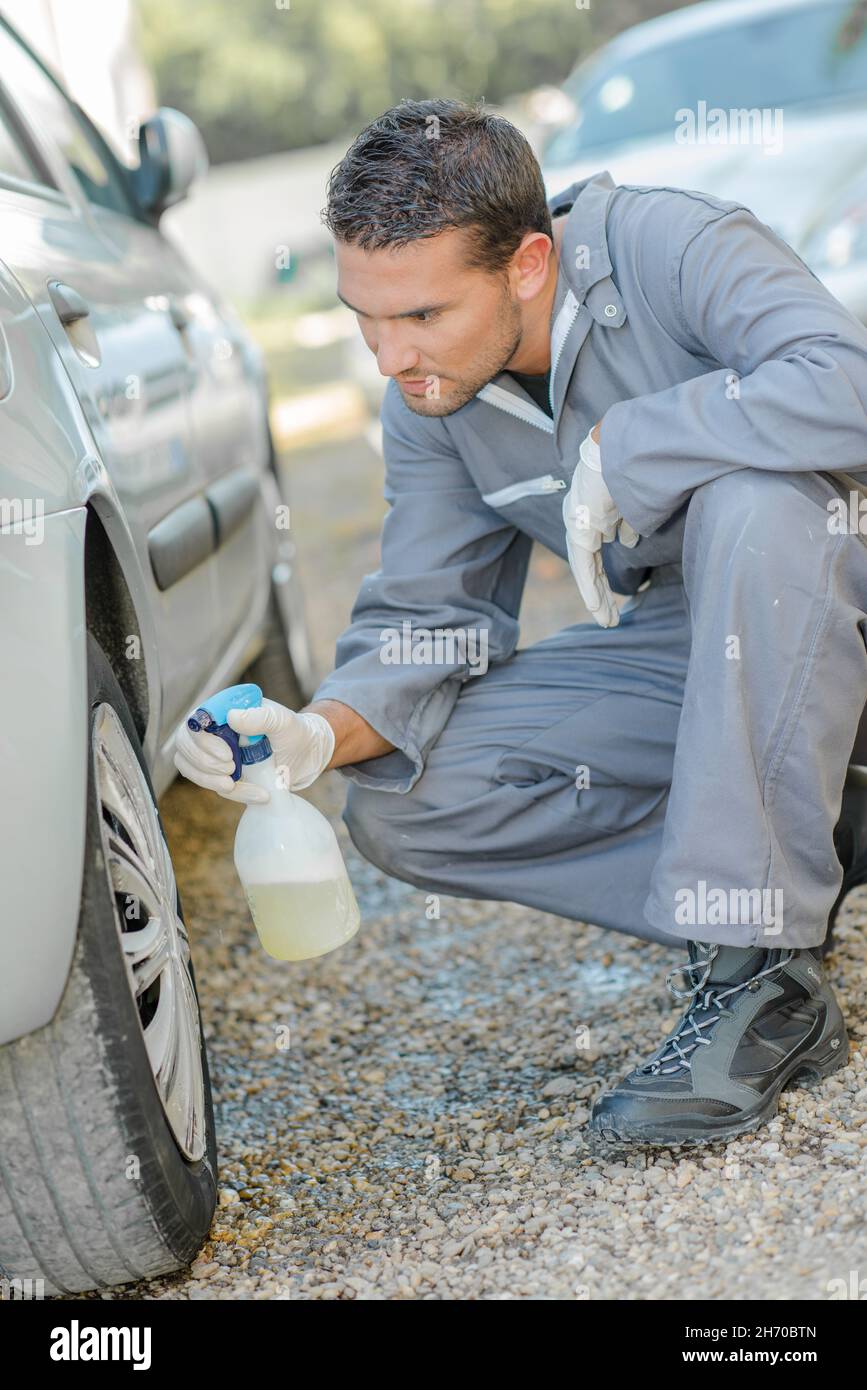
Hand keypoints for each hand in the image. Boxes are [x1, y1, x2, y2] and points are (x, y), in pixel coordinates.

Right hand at [173, 698, 334, 804]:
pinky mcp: (221, 773)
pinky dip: (233, 793)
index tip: (227, 755)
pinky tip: (258, 794)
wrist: (306, 755)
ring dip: (208, 779)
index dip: (202, 741)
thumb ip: (260, 717)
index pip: (195, 722)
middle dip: (204, 762)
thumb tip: (231, 717)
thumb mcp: (282, 721)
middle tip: (232, 768)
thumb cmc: (294, 731)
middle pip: (184, 746)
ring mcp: (214, 752)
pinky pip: (212, 785)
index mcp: (224, 709)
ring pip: (190, 767)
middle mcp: (213, 729)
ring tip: (235, 784)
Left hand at [562, 424, 639, 627]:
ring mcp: (577, 524)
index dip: (601, 577)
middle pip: (589, 566)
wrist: (624, 448)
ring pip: (586, 570)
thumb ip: (627, 523)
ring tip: (607, 620)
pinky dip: (589, 586)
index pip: (594, 554)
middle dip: (600, 593)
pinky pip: (583, 564)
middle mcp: (580, 521)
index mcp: (591, 514)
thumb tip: (626, 543)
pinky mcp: (580, 526)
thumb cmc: (631, 468)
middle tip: (610, 617)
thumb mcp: (631, 503)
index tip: (611, 598)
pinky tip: (596, 606)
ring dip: (597, 597)